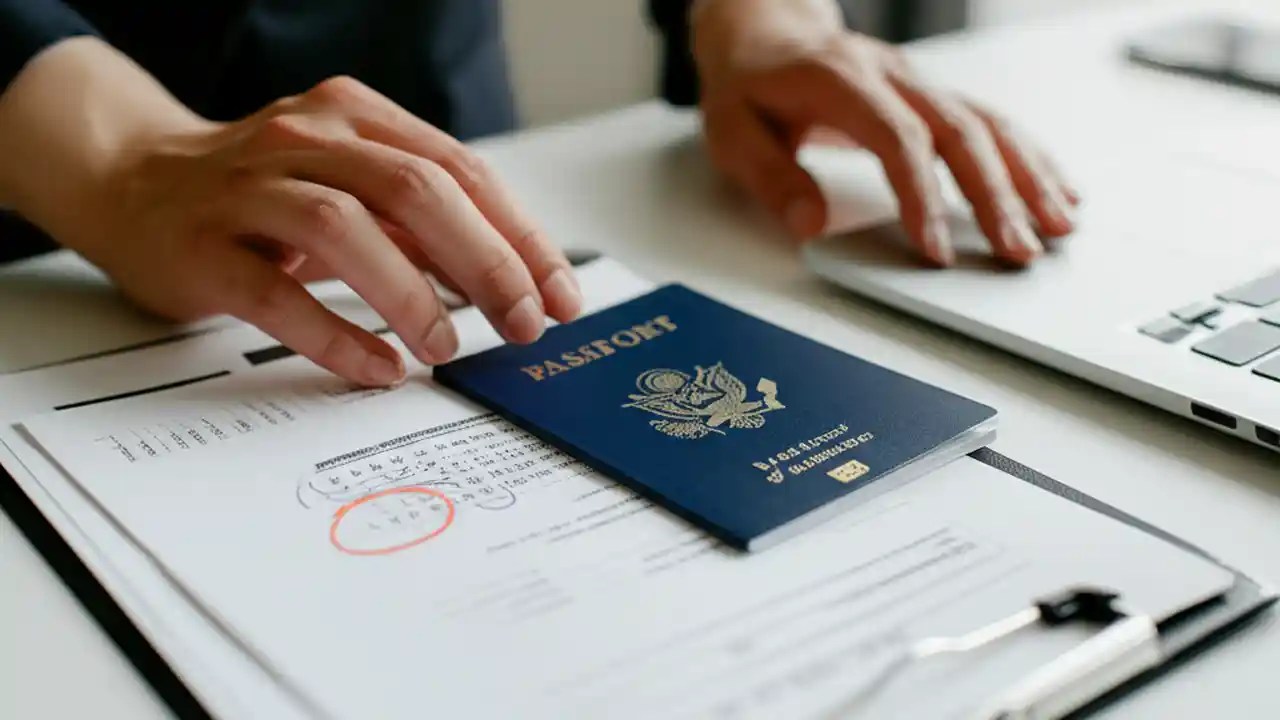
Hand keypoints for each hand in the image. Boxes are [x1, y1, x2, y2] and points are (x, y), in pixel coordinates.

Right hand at [69, 76, 581, 385]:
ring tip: (448, 347)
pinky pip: (276, 295)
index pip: (460, 170)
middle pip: (416, 190)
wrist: (132, 181)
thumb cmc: (262, 193)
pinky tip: (379, 366)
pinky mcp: (204, 246)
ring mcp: (248, 189)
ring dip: (412, 295)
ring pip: (344, 229)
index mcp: (355, 116)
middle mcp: (304, 138)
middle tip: (523, 323)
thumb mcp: (350, 185)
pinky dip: (337, 335)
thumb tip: (513, 282)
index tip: (559, 293)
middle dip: (485, 263)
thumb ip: (421, 224)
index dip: (519, 235)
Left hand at [690, 0, 1078, 265]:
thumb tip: (810, 224)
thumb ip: (772, 177)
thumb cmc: (748, 86)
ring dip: (1027, 176)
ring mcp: (918, 83)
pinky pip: (989, 121)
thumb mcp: (732, 133)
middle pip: (959, 131)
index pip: (897, 138)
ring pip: (987, 122)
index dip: (922, 195)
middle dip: (995, 195)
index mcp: (840, 82)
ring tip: (1059, 225)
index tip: (936, 250)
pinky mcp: (931, 94)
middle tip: (1018, 251)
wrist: (764, 32)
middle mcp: (892, 77)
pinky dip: (1028, 156)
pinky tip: (1057, 188)